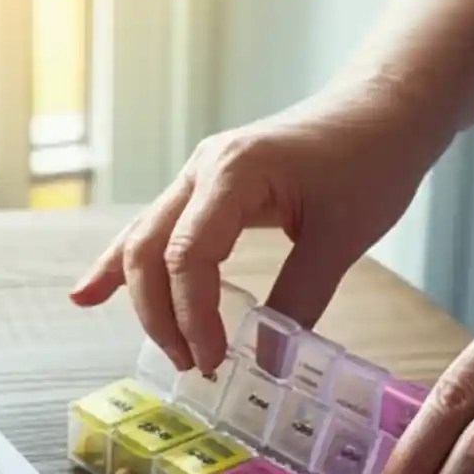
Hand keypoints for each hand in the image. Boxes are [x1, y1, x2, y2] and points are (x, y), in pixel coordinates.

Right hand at [69, 81, 445, 373]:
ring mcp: (196, 176)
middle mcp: (201, 169)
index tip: (216, 359)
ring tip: (169, 350)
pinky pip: (154, 231)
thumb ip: (300, 300)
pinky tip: (89, 296)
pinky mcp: (204, 188)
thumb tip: (267, 364)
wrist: (384, 108)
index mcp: (233, 172)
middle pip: (148, 250)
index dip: (193, 315)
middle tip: (194, 364)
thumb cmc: (372, 160)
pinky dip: (123, 266)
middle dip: (161, 315)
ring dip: (147, 300)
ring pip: (143, 241)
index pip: (187, 255)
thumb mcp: (343, 236)